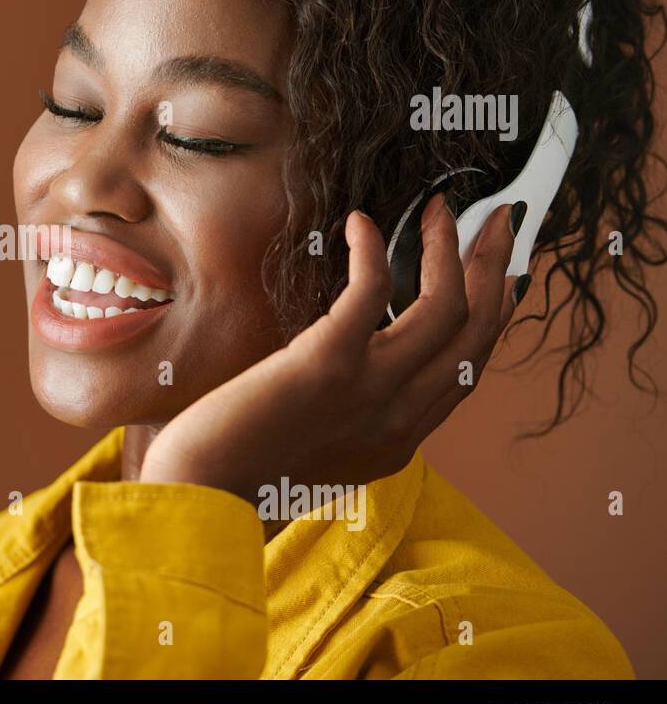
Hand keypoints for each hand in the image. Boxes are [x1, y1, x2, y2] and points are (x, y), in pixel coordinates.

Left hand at [137, 192, 528, 536]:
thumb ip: (352, 419)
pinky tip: (361, 223)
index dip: (493, 315)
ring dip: (450, 250)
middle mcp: (399, 419)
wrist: (201, 493)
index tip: (502, 273)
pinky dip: (372, 251)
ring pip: (444, 309)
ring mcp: (370, 391)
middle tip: (500, 221)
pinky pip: (372, 293)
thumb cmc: (242, 470)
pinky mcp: (328, 363)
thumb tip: (355, 374)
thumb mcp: (320, 454)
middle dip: (495, 269)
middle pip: (474, 333)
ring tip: (440, 210)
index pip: (468, 369)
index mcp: (398, 441)